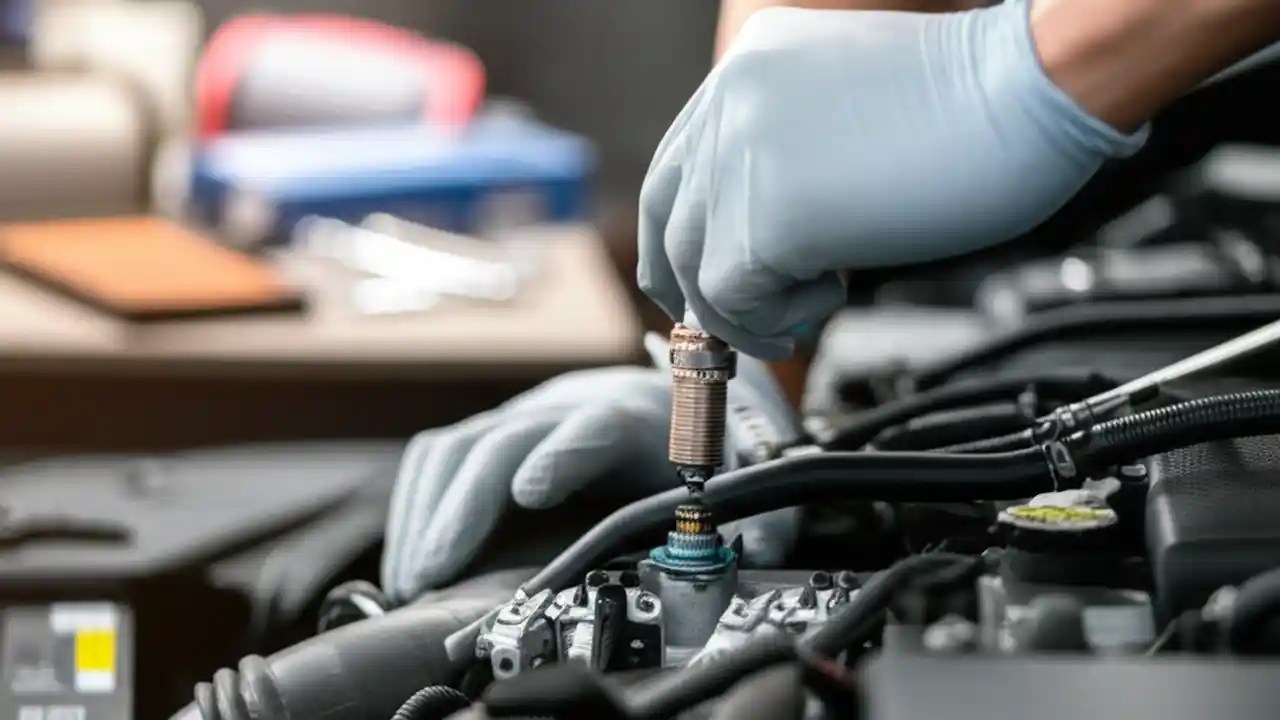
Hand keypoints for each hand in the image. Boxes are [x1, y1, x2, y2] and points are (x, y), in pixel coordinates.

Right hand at [382, 334, 803, 601]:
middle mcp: (573, 404)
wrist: (682, 394)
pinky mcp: (499, 430)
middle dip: (465, 506)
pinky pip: (439, 456)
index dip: (561, 453)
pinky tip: (411, 558)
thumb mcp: (734, 475)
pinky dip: (417, 505)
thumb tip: (761, 548)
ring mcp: (528, 414)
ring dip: (428, 512)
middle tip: (436, 572)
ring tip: (413, 578)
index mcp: (638, 415)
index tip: (530, 489)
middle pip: (507, 439)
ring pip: (459, 445)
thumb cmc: (700, 444)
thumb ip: (754, 514)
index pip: (594, 425)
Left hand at [637, 0, 1146, 360]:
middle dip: (692, 288)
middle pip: (668, 220)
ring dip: (747, 312)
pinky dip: (772, 322)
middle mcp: (729, 103)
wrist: (1028, 91)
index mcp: (746, 69)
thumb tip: (760, 232)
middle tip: (735, 325)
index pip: (675, 169)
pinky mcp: (769, 216)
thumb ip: (786, 155)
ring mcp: (741, 156)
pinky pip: (734, 300)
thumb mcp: (844, 109)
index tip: (702, 280)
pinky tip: (825, 303)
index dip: (683, 237)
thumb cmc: (970, 105)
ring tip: (806, 313)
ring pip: (696, 269)